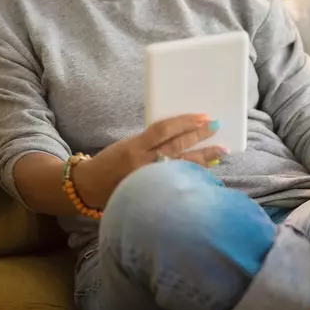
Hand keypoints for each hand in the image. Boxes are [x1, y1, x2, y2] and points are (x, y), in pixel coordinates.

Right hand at [75, 114, 225, 208]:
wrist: (88, 187)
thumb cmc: (108, 163)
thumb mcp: (126, 145)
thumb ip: (149, 142)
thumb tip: (180, 136)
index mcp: (133, 146)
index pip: (163, 130)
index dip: (184, 122)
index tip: (203, 117)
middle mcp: (141, 163)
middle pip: (176, 147)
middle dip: (199, 137)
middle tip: (217, 127)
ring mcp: (147, 180)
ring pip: (181, 166)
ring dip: (203, 158)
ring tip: (220, 152)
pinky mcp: (150, 193)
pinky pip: (176, 182)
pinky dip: (192, 177)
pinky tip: (207, 175)